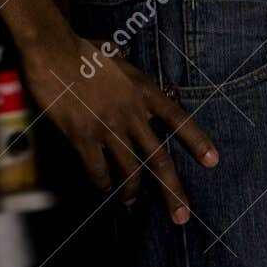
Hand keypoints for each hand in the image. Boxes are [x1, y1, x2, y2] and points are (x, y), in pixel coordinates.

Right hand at [19, 27, 217, 222]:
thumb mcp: (118, 58)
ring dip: (132, 193)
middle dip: (172, 191)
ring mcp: (107, 127)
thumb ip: (130, 75)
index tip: (212, 160)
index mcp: (143, 90)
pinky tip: (103, 186)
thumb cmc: (83, 49)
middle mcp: (131, 112)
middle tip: (182, 216)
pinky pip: (98, 170)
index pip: (178, 118)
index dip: (196, 141)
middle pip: (159, 159)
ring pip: (129, 172)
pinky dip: (102, 183)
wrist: (53, 50)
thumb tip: (130, 77)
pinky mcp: (83, 137)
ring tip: (131, 202)